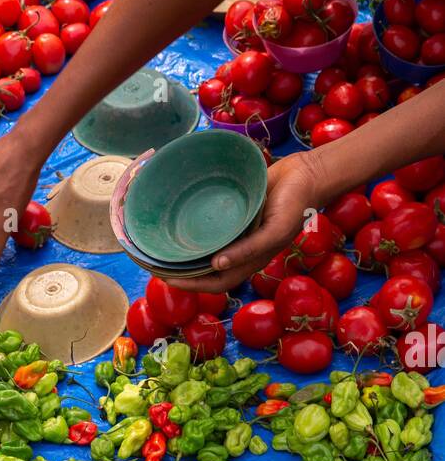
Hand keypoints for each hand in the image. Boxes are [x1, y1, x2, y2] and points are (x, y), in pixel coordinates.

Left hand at [168, 150, 323, 292]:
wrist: (307, 174)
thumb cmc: (296, 205)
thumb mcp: (276, 231)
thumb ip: (250, 250)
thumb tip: (217, 265)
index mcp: (249, 261)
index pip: (215, 283)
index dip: (191, 286)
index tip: (166, 278)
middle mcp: (239, 250)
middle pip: (204, 269)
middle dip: (180, 271)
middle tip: (154, 262)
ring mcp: (236, 232)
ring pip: (205, 247)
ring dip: (184, 250)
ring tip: (160, 244)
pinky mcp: (233, 212)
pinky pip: (211, 224)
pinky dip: (195, 227)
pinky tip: (178, 220)